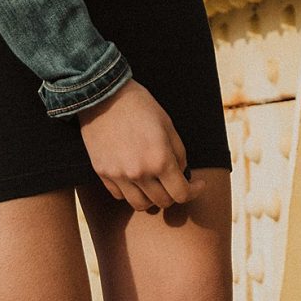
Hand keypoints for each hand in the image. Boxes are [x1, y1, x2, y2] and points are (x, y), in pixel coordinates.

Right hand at [78, 80, 204, 212]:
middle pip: (162, 202)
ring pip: (140, 205)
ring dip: (151, 198)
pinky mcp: (102, 174)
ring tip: (155, 183)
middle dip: (173, 194)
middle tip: (175, 181)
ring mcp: (119, 176)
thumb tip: (182, 173)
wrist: (104, 95)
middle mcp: (140, 173)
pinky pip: (120, 195)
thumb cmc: (140, 106)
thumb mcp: (168, 124)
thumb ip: (179, 153)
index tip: (198, 185)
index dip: (194, 192)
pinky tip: (135, 177)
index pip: (181, 193)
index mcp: (160, 159)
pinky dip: (130, 191)